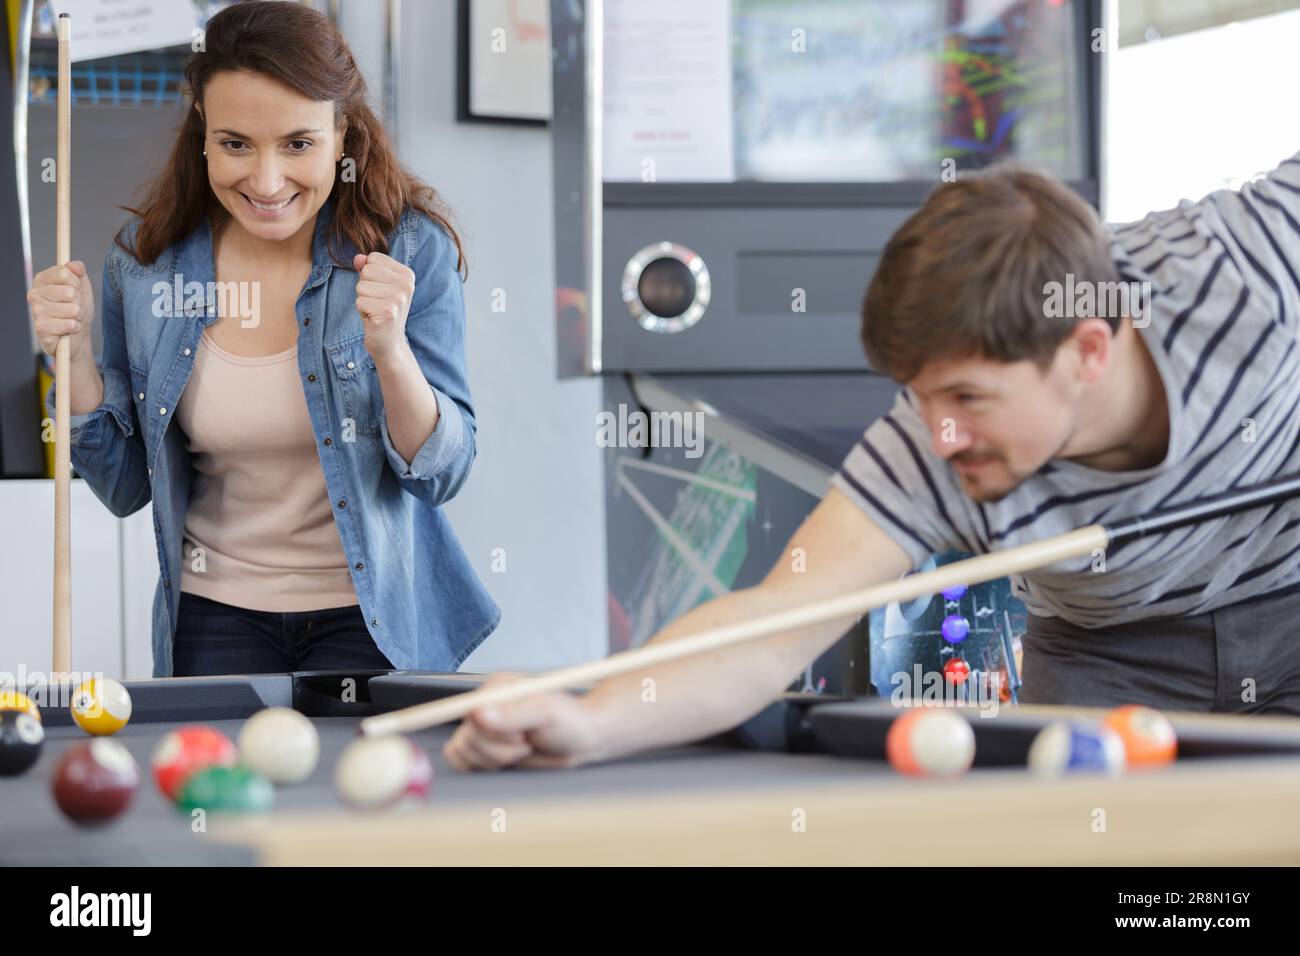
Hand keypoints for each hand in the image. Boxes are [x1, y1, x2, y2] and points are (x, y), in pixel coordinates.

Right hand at [29, 260, 94, 361]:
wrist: (76, 334)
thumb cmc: (76, 307)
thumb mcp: (81, 286)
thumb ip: (78, 270)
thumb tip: (75, 265)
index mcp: (42, 279)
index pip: (65, 273)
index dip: (76, 283)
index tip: (75, 290)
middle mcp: (35, 293)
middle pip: (70, 292)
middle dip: (79, 302)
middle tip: (74, 308)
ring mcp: (36, 311)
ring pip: (72, 309)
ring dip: (78, 316)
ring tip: (72, 318)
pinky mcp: (41, 327)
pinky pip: (69, 324)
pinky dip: (75, 327)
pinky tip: (69, 328)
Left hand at [353, 251, 414, 362]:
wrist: (389, 343)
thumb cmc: (381, 311)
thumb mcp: (377, 285)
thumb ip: (368, 268)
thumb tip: (358, 258)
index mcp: (407, 274)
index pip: (374, 258)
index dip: (370, 275)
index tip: (381, 291)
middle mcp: (406, 285)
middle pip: (366, 270)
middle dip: (365, 287)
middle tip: (376, 302)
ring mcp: (398, 299)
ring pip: (361, 286)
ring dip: (363, 300)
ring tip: (375, 311)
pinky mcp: (387, 312)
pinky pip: (360, 302)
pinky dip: (362, 312)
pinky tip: (374, 319)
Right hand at [443, 673, 604, 770]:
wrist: (581, 740)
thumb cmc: (570, 721)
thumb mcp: (547, 713)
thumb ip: (513, 715)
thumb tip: (477, 714)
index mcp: (497, 688)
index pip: (470, 712)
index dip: (490, 732)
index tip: (518, 736)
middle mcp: (486, 705)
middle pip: (466, 736)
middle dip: (499, 749)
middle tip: (527, 742)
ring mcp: (483, 727)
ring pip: (463, 751)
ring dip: (495, 759)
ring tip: (523, 748)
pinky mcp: (484, 747)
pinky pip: (461, 760)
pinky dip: (483, 766)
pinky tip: (509, 759)